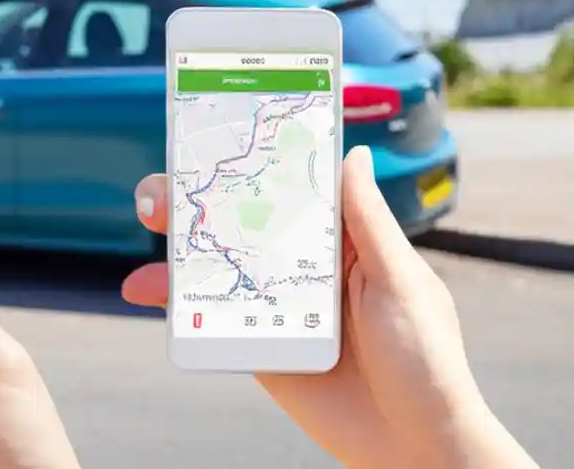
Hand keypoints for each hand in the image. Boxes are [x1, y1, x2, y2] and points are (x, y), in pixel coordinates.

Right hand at [122, 146, 535, 468]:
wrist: (414, 448)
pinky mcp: (258, 347)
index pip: (293, 190)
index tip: (212, 135)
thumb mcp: (401, 281)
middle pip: (243, 222)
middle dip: (197, 200)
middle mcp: (306, 268)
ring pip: (219, 264)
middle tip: (160, 190)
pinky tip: (145, 288)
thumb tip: (351, 154)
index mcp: (345, 242)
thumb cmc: (428, 362)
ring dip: (178, 244)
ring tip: (147, 224)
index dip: (254, 163)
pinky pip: (211, 317)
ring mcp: (279, 307)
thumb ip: (368, 221)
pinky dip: (176, 303)